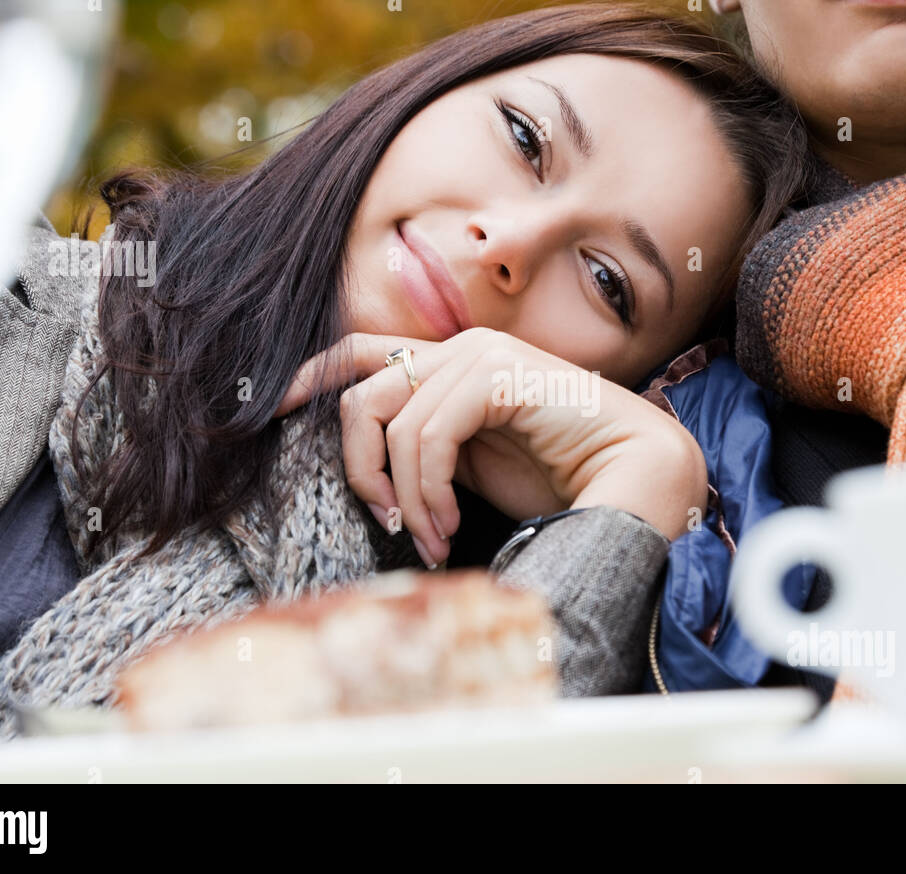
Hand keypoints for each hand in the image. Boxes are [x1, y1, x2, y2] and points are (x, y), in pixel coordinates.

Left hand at [277, 329, 707, 566]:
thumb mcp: (469, 465)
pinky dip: (427, 492)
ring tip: (434, 538)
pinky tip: (450, 527)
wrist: (632, 476)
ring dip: (404, 497)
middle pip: (359, 393)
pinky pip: (428, 435)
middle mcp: (458, 349)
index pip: (361, 353)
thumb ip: (425, 450)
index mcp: (449, 363)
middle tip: (387, 522)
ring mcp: (478, 355)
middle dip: (359, 467)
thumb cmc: (556, 477)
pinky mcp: (496, 374)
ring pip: (391, 422)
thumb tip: (369, 472)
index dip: (311, 376)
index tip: (273, 410)